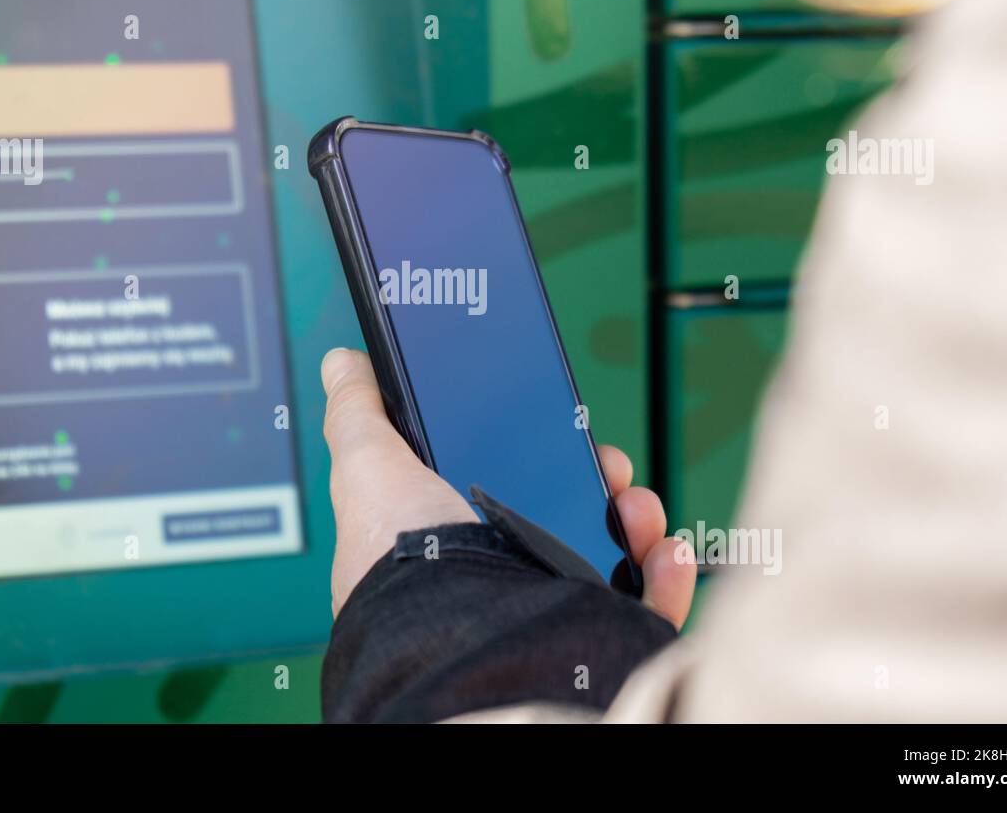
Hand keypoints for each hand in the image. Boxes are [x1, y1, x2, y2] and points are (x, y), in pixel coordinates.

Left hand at [321, 348, 696, 624]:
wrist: (456, 639)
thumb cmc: (403, 566)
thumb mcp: (368, 469)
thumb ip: (358, 416)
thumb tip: (342, 364)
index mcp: (444, 549)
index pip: (500, 493)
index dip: (534, 456)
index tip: (556, 430)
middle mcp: (494, 584)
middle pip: (564, 519)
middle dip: (596, 480)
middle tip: (606, 463)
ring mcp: (545, 614)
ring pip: (612, 558)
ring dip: (634, 519)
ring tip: (633, 505)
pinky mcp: (590, 641)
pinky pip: (645, 608)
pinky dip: (663, 575)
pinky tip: (662, 548)